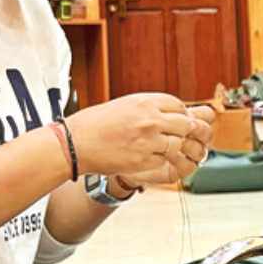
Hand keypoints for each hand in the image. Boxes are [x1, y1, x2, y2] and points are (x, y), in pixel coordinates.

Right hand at [65, 94, 213, 183]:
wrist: (74, 143)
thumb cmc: (94, 124)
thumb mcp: (125, 106)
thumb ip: (149, 108)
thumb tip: (171, 113)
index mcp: (146, 102)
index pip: (179, 106)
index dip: (183, 115)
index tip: (182, 120)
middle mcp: (151, 120)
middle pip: (186, 125)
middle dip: (187, 132)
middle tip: (186, 137)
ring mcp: (149, 141)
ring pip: (178, 144)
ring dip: (174, 148)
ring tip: (166, 149)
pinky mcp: (145, 160)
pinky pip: (164, 161)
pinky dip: (161, 161)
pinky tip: (151, 158)